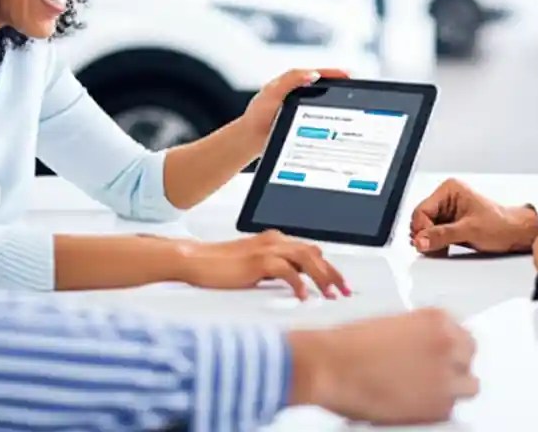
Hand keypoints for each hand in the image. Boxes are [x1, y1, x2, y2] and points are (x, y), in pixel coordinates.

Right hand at [176, 230, 350, 299]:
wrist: (194, 259)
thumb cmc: (219, 266)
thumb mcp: (253, 267)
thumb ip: (274, 270)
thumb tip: (296, 282)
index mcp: (274, 240)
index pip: (310, 251)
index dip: (328, 267)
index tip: (339, 284)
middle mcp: (274, 241)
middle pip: (314, 253)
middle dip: (332, 272)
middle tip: (344, 290)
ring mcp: (266, 249)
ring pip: (305, 258)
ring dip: (322, 277)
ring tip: (330, 294)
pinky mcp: (256, 261)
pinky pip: (286, 270)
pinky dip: (298, 283)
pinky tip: (303, 296)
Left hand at [237, 68, 350, 146]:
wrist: (249, 139)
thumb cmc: (258, 115)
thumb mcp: (272, 92)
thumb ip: (290, 80)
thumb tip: (313, 74)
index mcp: (292, 82)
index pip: (318, 74)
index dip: (334, 74)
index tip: (347, 75)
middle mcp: (298, 93)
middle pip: (324, 87)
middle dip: (340, 86)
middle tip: (354, 88)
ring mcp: (301, 108)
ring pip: (323, 102)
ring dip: (336, 101)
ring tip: (349, 101)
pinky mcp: (302, 122)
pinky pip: (320, 117)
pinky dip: (330, 117)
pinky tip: (338, 122)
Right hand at [287, 309, 478, 423]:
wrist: (330, 365)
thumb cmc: (347, 345)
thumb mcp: (390, 326)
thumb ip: (416, 335)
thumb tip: (422, 349)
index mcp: (436, 320)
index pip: (462, 334)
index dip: (450, 348)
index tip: (442, 355)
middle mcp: (447, 344)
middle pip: (469, 357)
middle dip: (455, 365)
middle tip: (435, 373)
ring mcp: (446, 375)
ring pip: (469, 386)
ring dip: (451, 388)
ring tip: (427, 392)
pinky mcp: (438, 405)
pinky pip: (449, 410)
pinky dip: (434, 410)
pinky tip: (414, 406)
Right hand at [409, 178, 537, 253]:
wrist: (517, 233)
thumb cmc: (501, 224)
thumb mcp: (469, 230)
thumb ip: (442, 235)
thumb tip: (421, 240)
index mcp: (449, 190)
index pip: (421, 211)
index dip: (421, 230)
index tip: (425, 243)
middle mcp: (447, 198)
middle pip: (421, 220)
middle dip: (425, 237)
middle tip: (434, 249)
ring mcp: (448, 212)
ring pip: (426, 229)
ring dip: (431, 242)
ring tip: (442, 249)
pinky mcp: (450, 224)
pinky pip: (434, 235)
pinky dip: (436, 244)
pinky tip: (444, 249)